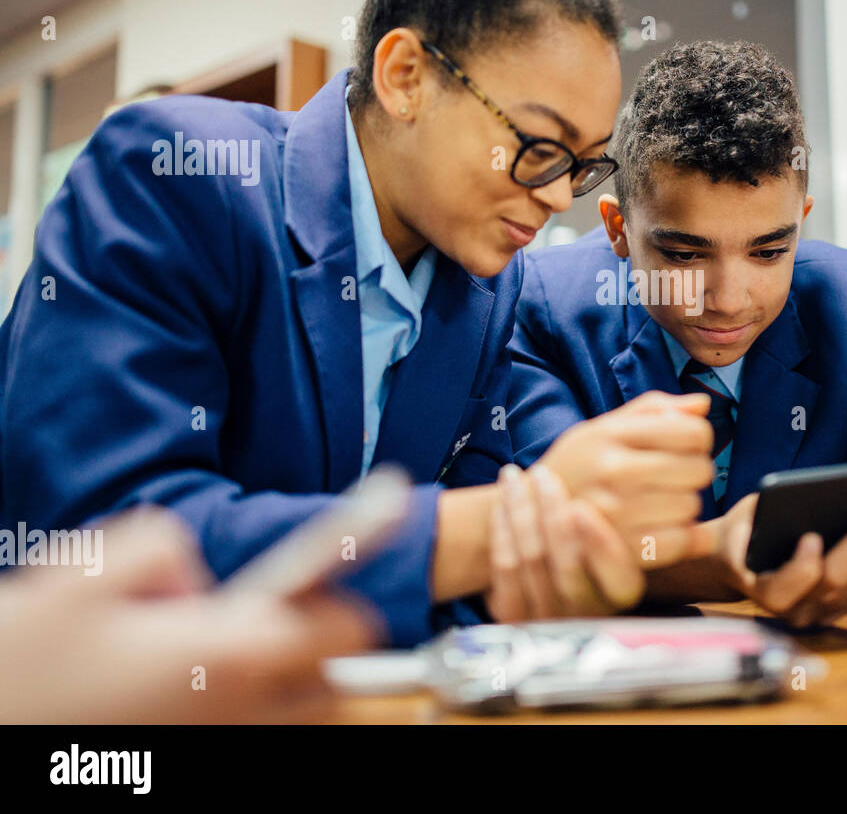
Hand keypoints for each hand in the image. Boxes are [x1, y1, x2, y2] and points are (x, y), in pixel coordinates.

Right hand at [0, 508, 379, 722]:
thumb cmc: (20, 671)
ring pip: (304, 718)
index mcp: (225, 656)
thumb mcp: (77, 579)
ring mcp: (222, 747)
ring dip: (297, 682)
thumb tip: (190, 577)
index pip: (339, 617)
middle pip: (337, 675)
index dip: (362, 548)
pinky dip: (261, 710)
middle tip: (274, 607)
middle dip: (324, 635)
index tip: (392, 500)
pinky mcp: (200, 764)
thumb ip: (158, 546)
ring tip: (236, 653)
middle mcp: (237, 711)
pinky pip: (264, 737)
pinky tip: (196, 688)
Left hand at [485, 463, 644, 620]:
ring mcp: (549, 618)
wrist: (551, 578)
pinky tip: (502, 500)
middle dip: (551, 512)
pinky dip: (502, 529)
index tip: (581, 508)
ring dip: (520, 510)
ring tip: (513, 474)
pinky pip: (505, 567)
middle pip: (568, 563)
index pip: (617, 574)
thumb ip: (651, 522)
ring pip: (531, 560)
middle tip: (543, 475)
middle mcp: (589, 612)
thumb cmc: (596, 539)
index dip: (599, 543)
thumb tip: (705, 512)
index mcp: (623, 594)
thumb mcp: (631, 538)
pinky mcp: (513, 616)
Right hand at [536, 390, 715, 567]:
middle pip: (698, 470)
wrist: (533, 512)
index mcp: (612, 434)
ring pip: (691, 507)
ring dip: (685, 506)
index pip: (693, 432)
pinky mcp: (619, 549)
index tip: (683, 447)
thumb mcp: (607, 425)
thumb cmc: (581, 463)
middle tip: (674, 477)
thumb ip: (655, 409)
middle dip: (694, 472)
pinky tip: (661, 526)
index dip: (698, 439)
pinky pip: (680, 542)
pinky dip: (681, 537)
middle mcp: (613, 470)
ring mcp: (616, 512)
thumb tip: (702, 405)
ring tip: (660, 502)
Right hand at [713, 494, 846, 627]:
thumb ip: (762, 514)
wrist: (742, 562)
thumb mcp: (742, 519)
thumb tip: (805, 498)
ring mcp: (823, 613)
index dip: (799, 568)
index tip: (812, 537)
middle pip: (834, 583)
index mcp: (760, 590)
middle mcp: (794, 611)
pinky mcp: (845, 608)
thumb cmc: (743, 533)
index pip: (780, 590)